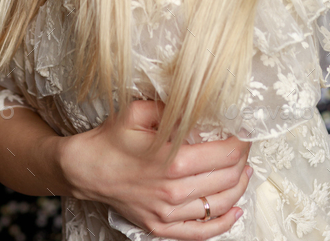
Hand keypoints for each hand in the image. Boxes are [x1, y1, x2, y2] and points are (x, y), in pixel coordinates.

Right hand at [60, 99, 251, 239]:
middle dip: (242, 162)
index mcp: (173, 160)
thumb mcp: (137, 111)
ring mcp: (168, 213)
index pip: (225, 154)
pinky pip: (201, 232)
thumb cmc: (110, 139)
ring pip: (219, 205)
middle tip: (244, 148)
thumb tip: (197, 103)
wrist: (85, 170)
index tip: (244, 132)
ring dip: (238, 188)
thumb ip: (170, 107)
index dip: (241, 142)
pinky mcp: (161, 227)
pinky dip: (223, 224)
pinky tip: (234, 211)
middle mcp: (174, 190)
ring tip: (244, 173)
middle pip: (227, 179)